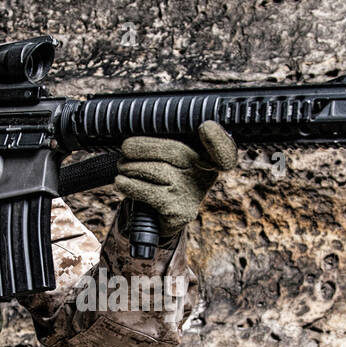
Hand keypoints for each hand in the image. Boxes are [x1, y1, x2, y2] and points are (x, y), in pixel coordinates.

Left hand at [113, 120, 237, 237]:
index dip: (217, 140)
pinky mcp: (178, 212)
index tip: (206, 127)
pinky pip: (148, 192)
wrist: (161, 219)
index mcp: (209, 158)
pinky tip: (121, 182)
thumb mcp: (173, 159)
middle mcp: (205, 176)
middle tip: (126, 149)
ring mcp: (192, 195)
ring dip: (131, 167)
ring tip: (122, 167)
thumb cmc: (165, 180)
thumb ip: (168, 143)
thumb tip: (141, 130)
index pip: (223, 150)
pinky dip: (130, 185)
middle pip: (176, 152)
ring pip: (157, 171)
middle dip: (143, 147)